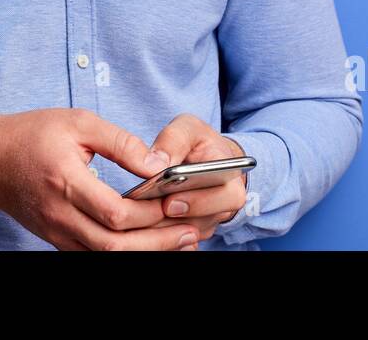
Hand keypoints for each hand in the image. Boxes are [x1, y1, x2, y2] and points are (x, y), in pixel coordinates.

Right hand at [0, 109, 201, 250]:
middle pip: (113, 245)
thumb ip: (120, 142)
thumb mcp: (78, 122)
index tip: (176, 201)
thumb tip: (158, 164)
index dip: (149, 213)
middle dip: (157, 242)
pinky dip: (124, 253)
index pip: (114, 213)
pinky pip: (94, 255)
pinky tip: (149, 244)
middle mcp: (60, 214)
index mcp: (65, 181)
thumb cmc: (33, 134)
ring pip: (105, 256)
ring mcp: (57, 232)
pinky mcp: (57, 239)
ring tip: (180, 242)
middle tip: (191, 232)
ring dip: (145, 252)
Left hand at [140, 113, 248, 249]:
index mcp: (231, 178)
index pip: (228, 198)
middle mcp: (223, 205)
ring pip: (185, 234)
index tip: (170, 201)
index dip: (199, 203)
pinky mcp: (191, 231)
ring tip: (136, 214)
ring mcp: (207, 221)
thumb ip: (174, 139)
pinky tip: (138, 220)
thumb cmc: (197, 142)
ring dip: (160, 225)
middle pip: (203, 222)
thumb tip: (155, 162)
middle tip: (148, 209)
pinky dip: (156, 230)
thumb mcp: (188, 128)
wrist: (203, 158)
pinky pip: (174, 239)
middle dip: (173, 218)